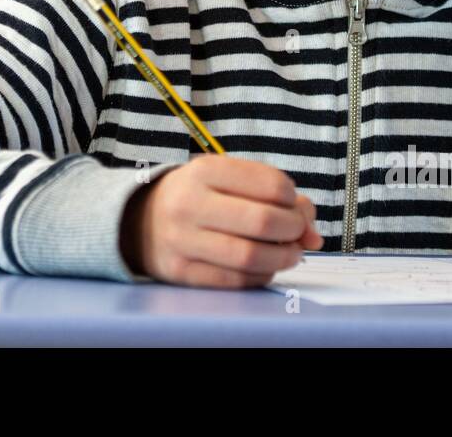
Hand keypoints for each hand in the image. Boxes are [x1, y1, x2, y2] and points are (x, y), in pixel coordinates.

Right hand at [119, 154, 324, 287]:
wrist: (138, 221)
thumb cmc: (196, 197)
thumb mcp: (226, 180)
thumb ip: (273, 196)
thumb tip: (313, 233)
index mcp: (205, 171)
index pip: (271, 185)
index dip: (294, 200)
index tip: (293, 206)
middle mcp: (190, 203)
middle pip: (264, 221)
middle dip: (294, 230)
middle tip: (298, 234)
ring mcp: (182, 240)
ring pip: (251, 256)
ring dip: (283, 258)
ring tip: (290, 254)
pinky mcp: (181, 271)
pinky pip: (235, 280)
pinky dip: (260, 276)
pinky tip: (264, 267)